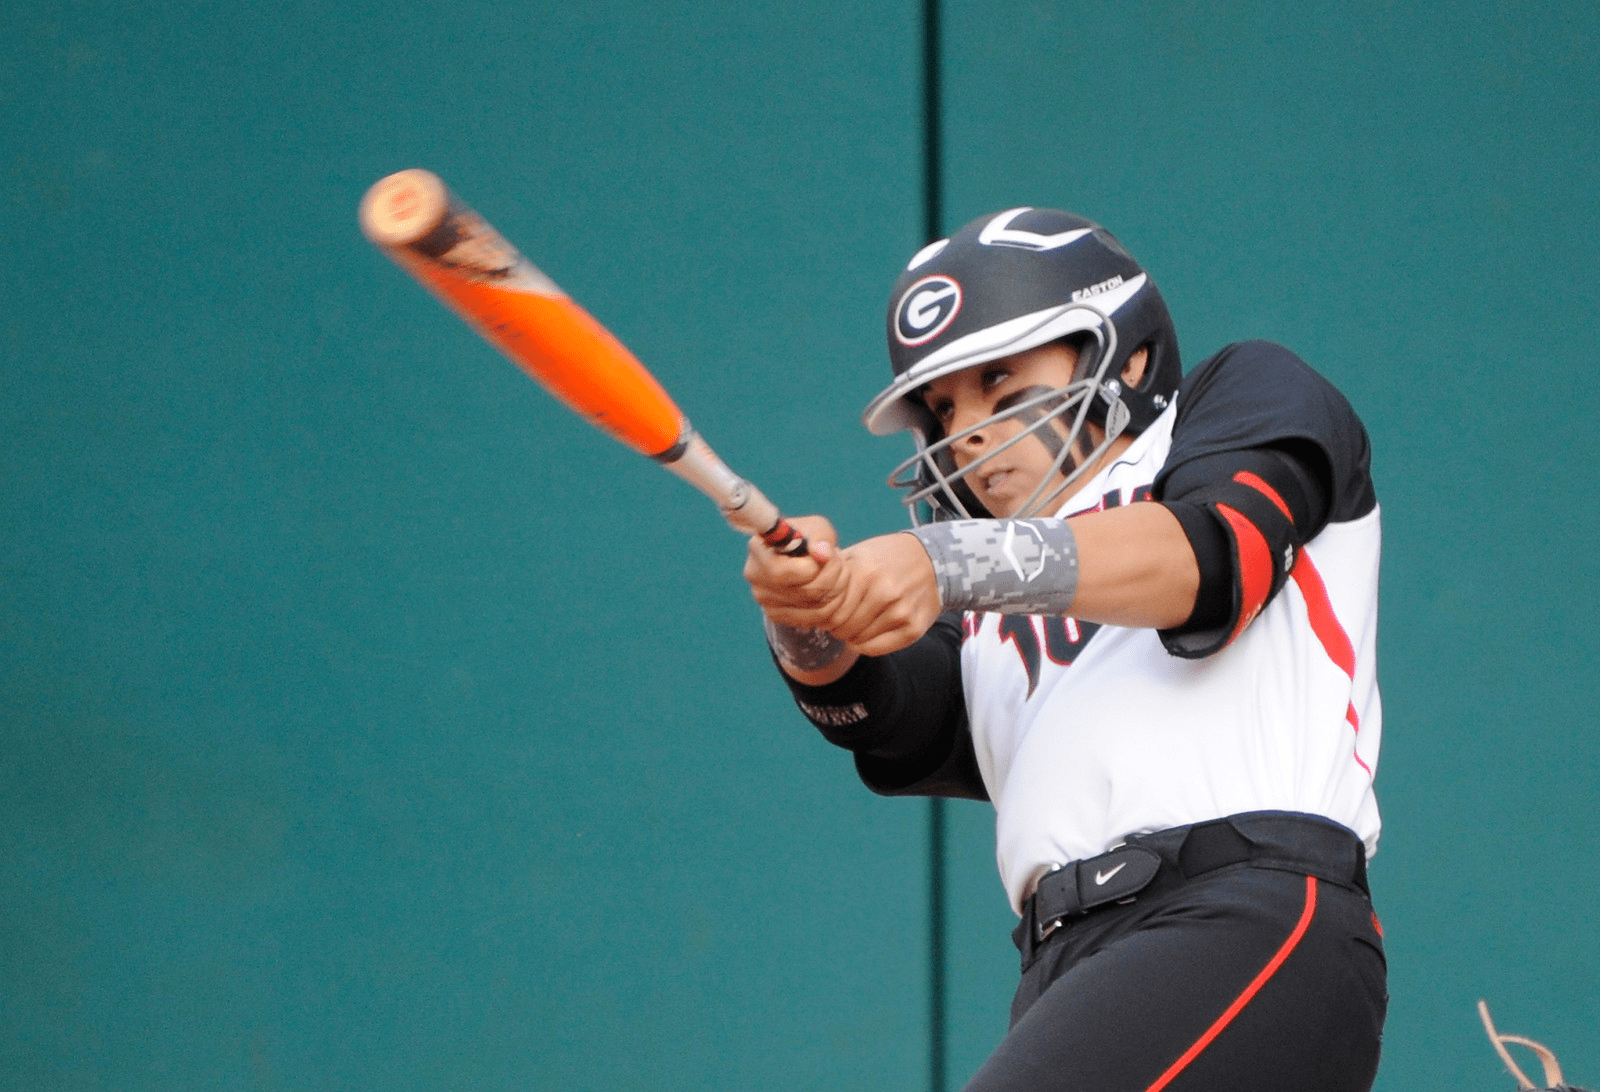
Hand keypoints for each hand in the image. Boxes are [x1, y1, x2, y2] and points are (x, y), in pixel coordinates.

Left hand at [744, 518, 941, 656]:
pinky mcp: (913, 628)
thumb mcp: (858, 555)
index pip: (828, 609)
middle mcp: (883, 594)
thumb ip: (832, 574)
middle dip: (834, 625)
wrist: (934, 560)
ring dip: (850, 635)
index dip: (821, 614)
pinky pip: (877, 649)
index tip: (822, 611)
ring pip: (857, 640)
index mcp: (864, 573)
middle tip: (837, 618)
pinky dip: (866, 644)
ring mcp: (900, 613)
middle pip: (841, 627)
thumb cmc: (888, 557)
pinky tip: (868, 629)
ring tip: (855, 620)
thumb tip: (798, 594)